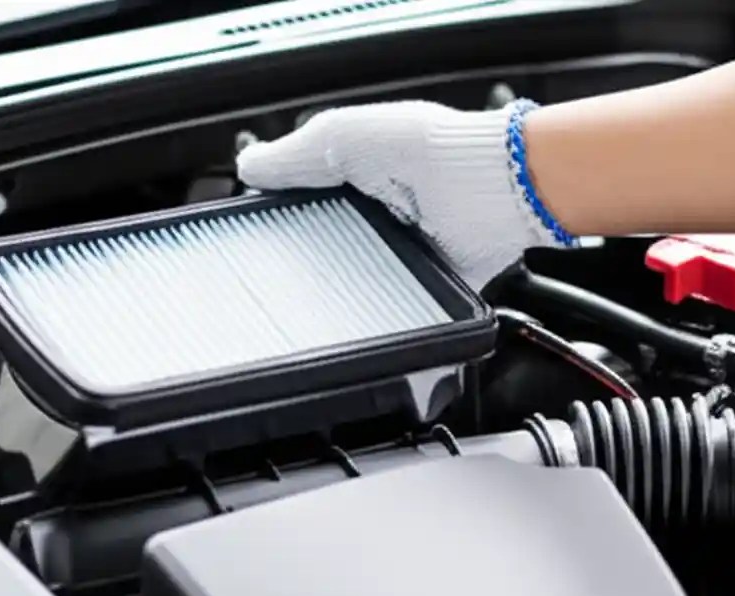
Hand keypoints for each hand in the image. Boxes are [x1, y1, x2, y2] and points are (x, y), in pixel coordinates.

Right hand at [236, 101, 563, 290]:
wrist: (487, 189)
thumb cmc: (422, 151)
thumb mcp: (339, 137)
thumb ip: (291, 156)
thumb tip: (246, 166)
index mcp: (361, 174)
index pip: (308, 204)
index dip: (282, 221)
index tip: (259, 238)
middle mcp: (387, 214)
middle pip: (331, 250)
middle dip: (311, 267)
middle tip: (285, 281)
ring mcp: (412, 251)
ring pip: (361, 283)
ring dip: (345, 294)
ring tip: (319, 306)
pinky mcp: (437, 284)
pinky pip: (400, 308)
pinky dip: (383, 315)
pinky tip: (362, 319)